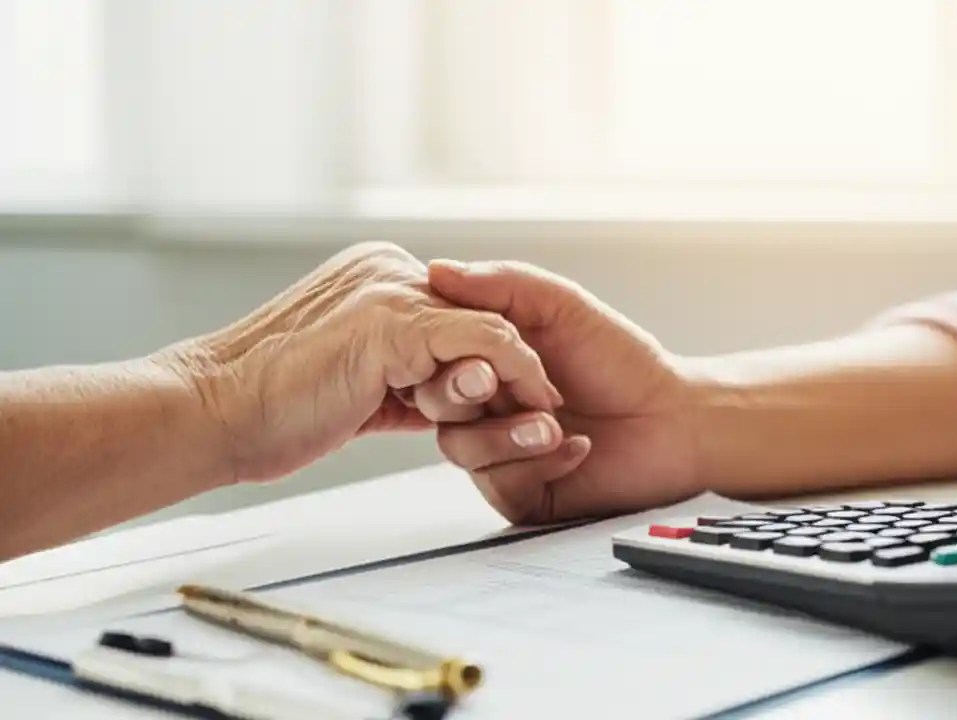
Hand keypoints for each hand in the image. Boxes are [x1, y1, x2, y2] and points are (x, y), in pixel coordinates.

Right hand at [164, 243, 560, 483]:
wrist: (213, 416)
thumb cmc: (270, 409)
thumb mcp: (351, 383)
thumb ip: (401, 378)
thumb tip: (441, 399)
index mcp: (374, 275)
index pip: (455, 312)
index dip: (491, 357)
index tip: (520, 397)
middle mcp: (385, 269)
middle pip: (479, 313)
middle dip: (517, 364)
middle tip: (547, 404)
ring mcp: (388, 289)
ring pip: (489, 324)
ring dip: (523, 374)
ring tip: (543, 413)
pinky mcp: (392, 321)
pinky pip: (482, 342)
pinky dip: (513, 375)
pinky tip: (527, 407)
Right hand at [418, 259, 700, 522]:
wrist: (674, 420)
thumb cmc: (623, 363)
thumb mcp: (563, 306)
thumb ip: (503, 284)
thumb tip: (438, 270)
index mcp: (489, 359)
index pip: (435, 354)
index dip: (445, 351)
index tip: (476, 347)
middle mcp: (487, 405)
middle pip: (435, 402)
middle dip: (463, 392)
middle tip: (497, 385)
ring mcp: (501, 450)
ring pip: (460, 446)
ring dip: (506, 433)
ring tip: (555, 424)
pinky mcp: (521, 493)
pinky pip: (499, 484)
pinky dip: (537, 464)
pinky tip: (576, 448)